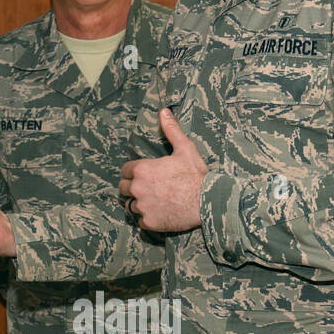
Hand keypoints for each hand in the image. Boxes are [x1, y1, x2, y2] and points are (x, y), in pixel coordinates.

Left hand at [119, 108, 207, 232]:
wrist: (209, 202)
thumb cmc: (196, 174)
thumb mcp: (185, 148)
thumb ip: (171, 130)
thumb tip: (163, 111)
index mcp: (142, 169)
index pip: (125, 170)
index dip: (135, 172)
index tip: (146, 174)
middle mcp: (137, 188)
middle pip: (123, 187)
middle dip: (133, 187)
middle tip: (149, 187)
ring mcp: (142, 206)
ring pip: (129, 205)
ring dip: (138, 203)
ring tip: (154, 200)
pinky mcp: (149, 222)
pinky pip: (140, 220)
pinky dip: (147, 218)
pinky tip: (159, 213)